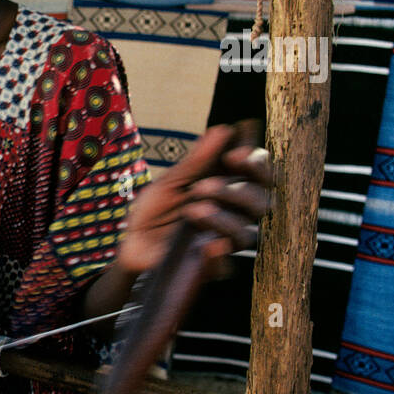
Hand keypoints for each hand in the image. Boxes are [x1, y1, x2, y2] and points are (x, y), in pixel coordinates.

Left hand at [117, 123, 272, 280]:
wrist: (131, 241)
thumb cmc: (154, 209)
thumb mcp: (171, 181)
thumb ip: (198, 160)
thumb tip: (224, 130)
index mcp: (228, 187)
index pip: (261, 173)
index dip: (257, 163)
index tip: (235, 156)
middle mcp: (234, 212)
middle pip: (263, 201)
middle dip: (238, 191)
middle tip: (202, 188)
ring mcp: (226, 238)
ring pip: (248, 230)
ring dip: (223, 218)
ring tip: (192, 211)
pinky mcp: (214, 263)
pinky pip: (228, 260)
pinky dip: (218, 250)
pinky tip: (205, 243)